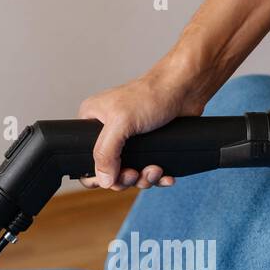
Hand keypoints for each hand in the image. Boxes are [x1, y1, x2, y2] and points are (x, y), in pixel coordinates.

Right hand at [77, 64, 209, 190]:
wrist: (184, 88)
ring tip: (155, 171)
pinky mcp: (149, 147)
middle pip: (110, 171)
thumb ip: (106, 153)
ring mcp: (130, 141)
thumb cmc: (150, 95)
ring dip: (144, 179)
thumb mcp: (121, 123)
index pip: (86, 158)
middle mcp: (109, 132)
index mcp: (92, 122)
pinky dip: (158, 177)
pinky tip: (166, 176)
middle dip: (126, 178)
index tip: (113, 180)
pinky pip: (149, 171)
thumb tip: (103, 181)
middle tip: (136, 174)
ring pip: (131, 174)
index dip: (97, 175)